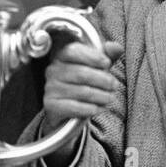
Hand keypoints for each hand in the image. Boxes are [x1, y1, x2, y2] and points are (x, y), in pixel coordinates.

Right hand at [41, 39, 122, 166]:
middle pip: (79, 72)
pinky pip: (72, 107)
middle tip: (112, 87)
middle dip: (101, 80)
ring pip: (79, 90)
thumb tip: (116, 47)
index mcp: (61, 58)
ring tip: (107, 100)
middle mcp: (52, 72)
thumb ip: (105, 57)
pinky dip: (88, 109)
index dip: (93, 56)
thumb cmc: (82, 89)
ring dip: (98, 96)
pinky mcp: (51, 108)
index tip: (106, 64)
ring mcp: (50, 90)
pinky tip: (95, 110)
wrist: (65, 119)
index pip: (74, 51)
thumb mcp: (95, 71)